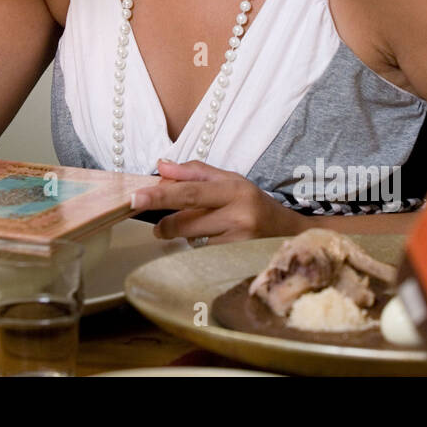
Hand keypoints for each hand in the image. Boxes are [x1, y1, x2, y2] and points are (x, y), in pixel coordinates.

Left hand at [131, 159, 304, 244]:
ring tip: (194, 232)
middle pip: (186, 220)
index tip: (135, 198)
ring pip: (193, 240)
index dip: (160, 195)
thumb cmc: (254, 204)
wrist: (291, 235)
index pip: (189, 191)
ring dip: (185, 237)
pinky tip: (213, 244)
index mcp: (234, 188)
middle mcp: (239, 214)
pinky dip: (200, 249)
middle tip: (159, 227)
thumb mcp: (229, 180)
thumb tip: (161, 166)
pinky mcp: (239, 260)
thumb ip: (194, 172)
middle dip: (165, 224)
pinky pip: (205, 255)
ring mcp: (240, 241)